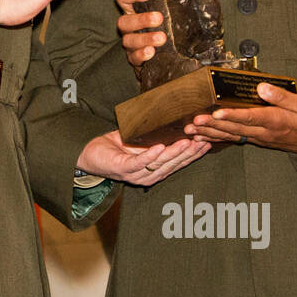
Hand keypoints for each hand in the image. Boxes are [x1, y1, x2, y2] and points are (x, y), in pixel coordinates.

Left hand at [76, 132, 208, 186]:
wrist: (89, 152)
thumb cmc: (116, 146)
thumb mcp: (141, 140)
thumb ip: (157, 136)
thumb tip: (176, 122)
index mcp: (154, 169)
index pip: (178, 163)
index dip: (193, 154)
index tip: (207, 143)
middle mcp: (147, 175)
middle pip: (173, 165)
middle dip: (188, 153)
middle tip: (202, 141)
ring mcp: (135, 174)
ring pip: (159, 164)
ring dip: (174, 153)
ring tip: (186, 142)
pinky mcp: (122, 169)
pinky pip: (139, 163)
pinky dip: (150, 155)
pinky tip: (160, 147)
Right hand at [115, 0, 165, 67]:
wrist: (161, 55)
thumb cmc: (162, 28)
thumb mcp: (167, 14)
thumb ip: (174, 3)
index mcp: (133, 11)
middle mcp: (128, 27)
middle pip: (124, 21)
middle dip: (141, 19)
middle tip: (159, 18)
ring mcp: (129, 43)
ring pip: (129, 40)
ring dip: (145, 38)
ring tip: (161, 38)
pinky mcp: (134, 58)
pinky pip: (134, 57)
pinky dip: (142, 54)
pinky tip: (151, 52)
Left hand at [187, 82, 296, 158]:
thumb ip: (283, 97)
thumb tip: (262, 88)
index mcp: (277, 121)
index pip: (251, 117)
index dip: (233, 116)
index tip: (217, 113)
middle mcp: (264, 132)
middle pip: (235, 129)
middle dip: (212, 125)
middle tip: (194, 121)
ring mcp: (258, 138)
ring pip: (230, 136)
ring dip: (209, 133)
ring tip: (190, 130)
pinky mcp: (255, 139)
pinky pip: (232, 140)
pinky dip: (215, 139)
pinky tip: (200, 137)